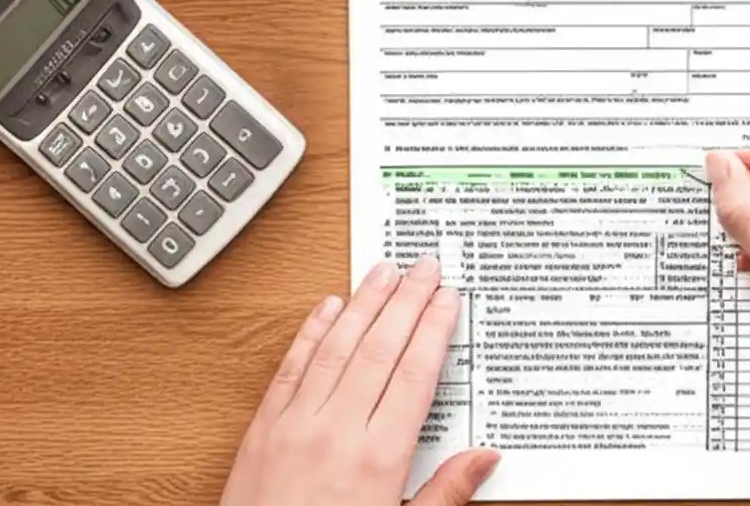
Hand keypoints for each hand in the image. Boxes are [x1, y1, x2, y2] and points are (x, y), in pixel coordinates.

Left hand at [220, 256, 499, 505]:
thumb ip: (446, 493)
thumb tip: (485, 458)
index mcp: (379, 459)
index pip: (416, 374)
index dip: (434, 329)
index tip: (448, 299)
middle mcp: (337, 431)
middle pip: (381, 348)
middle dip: (406, 300)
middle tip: (425, 266)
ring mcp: (296, 425)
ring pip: (337, 346)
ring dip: (363, 303)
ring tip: (383, 270)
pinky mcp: (263, 428)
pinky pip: (291, 367)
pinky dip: (310, 332)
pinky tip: (327, 306)